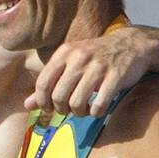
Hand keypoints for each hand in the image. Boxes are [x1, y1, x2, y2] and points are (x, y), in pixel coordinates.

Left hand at [25, 25, 153, 116]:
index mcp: (64, 53)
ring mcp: (98, 67)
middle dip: (61, 109)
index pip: (43, 84)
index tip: (49, 108)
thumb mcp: (69, 64)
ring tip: (83, 110)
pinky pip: (99, 104)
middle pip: (58, 96)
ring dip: (79, 113)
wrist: (131, 44)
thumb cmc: (95, 58)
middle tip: (68, 110)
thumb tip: (26, 105)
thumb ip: (49, 83)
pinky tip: (98, 109)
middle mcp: (79, 58)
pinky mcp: (116, 76)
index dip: (42, 101)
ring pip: (77, 102)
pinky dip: (96, 112)